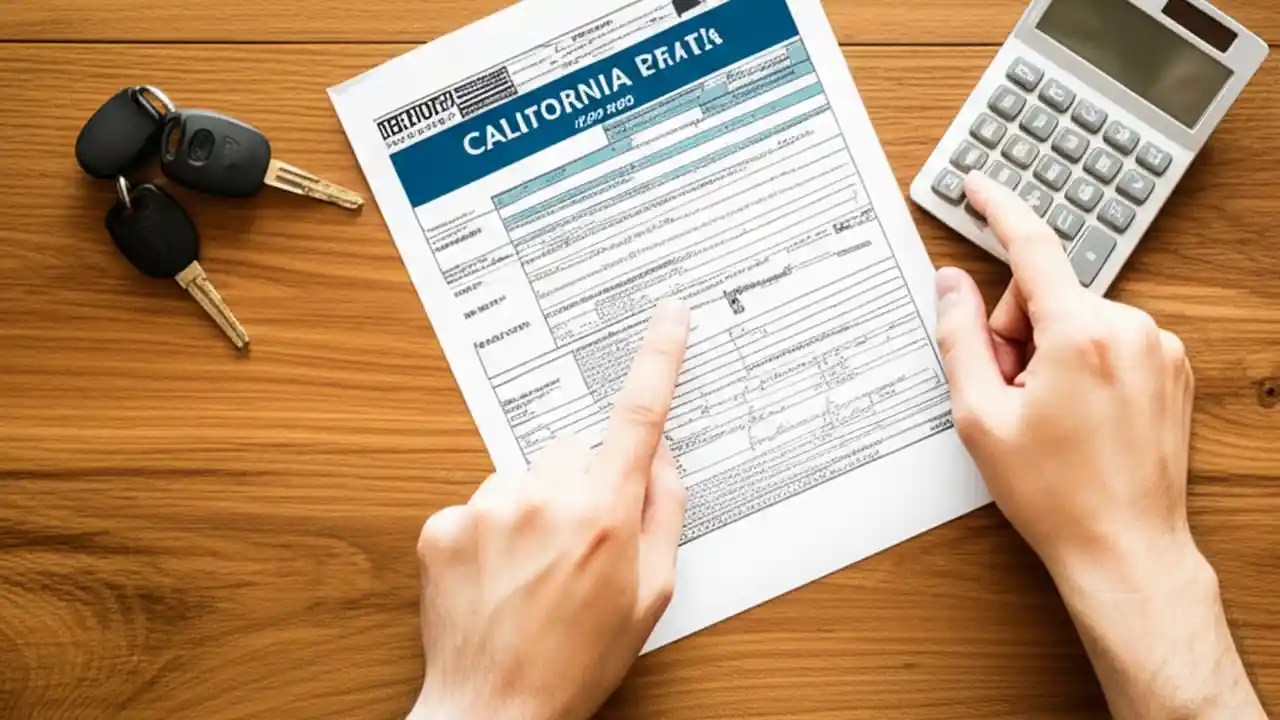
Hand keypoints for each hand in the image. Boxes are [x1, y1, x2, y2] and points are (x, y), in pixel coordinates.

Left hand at [409, 299, 690, 719]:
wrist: (495, 711)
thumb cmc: (579, 661)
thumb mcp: (650, 596)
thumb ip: (663, 512)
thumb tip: (660, 454)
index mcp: (606, 515)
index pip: (639, 417)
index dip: (658, 358)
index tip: (669, 316)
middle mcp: (545, 499)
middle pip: (572, 451)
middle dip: (581, 483)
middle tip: (578, 546)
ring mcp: (487, 507)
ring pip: (523, 475)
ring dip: (531, 507)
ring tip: (532, 571)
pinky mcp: (443, 523)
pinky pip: (479, 501)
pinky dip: (489, 529)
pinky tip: (496, 575)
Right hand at [935, 172, 1195, 589]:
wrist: (1125, 550)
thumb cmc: (1055, 494)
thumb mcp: (980, 416)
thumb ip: (958, 337)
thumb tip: (950, 283)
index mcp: (1081, 335)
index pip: (1032, 247)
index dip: (998, 209)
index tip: (979, 186)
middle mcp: (1131, 329)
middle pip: (1046, 295)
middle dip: (1016, 335)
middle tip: (1011, 395)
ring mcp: (1159, 348)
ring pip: (1077, 318)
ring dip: (1050, 352)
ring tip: (1047, 413)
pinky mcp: (1173, 366)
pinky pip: (1110, 338)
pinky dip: (1083, 363)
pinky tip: (1077, 413)